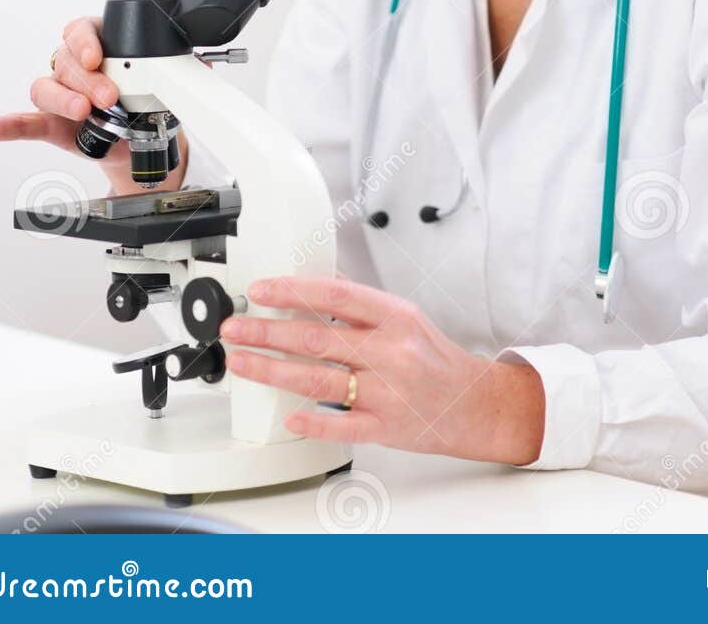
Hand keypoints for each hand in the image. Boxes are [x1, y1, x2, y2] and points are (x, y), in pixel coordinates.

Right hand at [0, 16, 188, 193]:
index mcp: (101, 44)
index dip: (87, 39)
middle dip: (86, 78)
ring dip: (63, 98)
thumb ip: (179, 70)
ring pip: (47, 86)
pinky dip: (4, 124)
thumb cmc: (149, 101)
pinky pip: (23, 121)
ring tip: (82, 111)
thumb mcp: (168, 81)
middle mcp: (76, 66)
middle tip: (108, 95)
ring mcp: (62, 94)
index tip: (99, 55)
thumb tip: (199, 68)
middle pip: (65, 60)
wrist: (146, 139)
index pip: (83, 29)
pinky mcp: (52, 123)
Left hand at [219, 274, 545, 466]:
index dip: (293, 290)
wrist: (473, 404)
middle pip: (318, 339)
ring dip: (272, 371)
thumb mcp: (406, 316)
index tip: (261, 290)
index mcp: (395, 318)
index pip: (336, 297)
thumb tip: (319, 280)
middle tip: (235, 328)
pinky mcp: (385, 428)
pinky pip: (342, 426)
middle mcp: (391, 352)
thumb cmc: (435, 359)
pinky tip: (286, 414)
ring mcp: (387, 392)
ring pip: (319, 381)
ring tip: (241, 362)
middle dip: (267, 332)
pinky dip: (312, 421)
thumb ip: (362, 302)